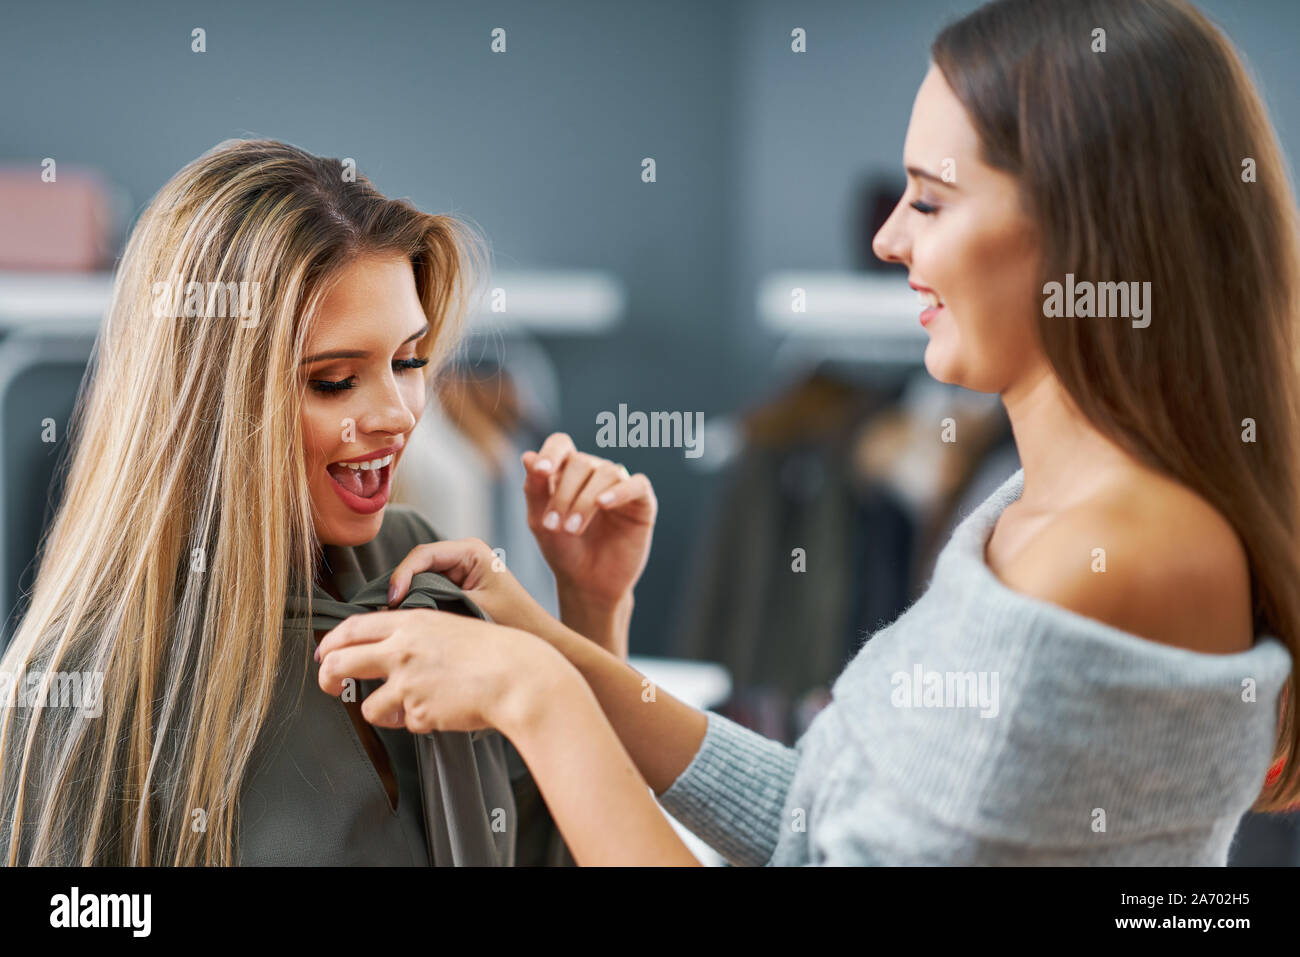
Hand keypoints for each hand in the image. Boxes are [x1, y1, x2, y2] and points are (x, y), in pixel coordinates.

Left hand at [313, 608, 573, 735]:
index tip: (326, 653)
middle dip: (328, 678)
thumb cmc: (495, 652)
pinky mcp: (416, 711)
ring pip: (368, 706)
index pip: (354, 626)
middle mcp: (402, 649)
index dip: (333, 641)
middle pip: (341, 661)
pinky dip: (418, 722)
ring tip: (410, 708)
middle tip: (329, 686)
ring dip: (384, 711)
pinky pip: (405, 724)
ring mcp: (406, 682)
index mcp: (411, 623)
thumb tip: (389, 649)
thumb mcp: (450, 627)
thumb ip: (417, 635)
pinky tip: (442, 711)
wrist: (518, 677)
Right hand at [387, 537, 557, 637]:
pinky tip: (407, 621)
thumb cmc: (514, 622)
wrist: (538, 637)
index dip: (402, 575)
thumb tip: (399, 608)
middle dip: (400, 587)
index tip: (391, 600)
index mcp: (471, 551)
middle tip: (385, 613)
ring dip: (407, 597)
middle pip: (417, 565)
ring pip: (419, 578)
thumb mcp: (473, 608)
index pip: (423, 555)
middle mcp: (463, 554)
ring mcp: (460, 569)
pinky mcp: (457, 585)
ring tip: (391, 619)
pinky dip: (417, 603)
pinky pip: (428, 589)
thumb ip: (437, 602)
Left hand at [524, 432, 656, 607]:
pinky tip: (603, 504)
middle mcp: (594, 473)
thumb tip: (527, 456)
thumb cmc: (563, 551)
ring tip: (572, 529)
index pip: (561, 444)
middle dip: (564, 494)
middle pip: (582, 462)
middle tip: (555, 526)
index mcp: (567, 472)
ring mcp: (619, 485)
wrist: (587, 584)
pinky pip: (637, 484)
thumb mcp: (540, 522)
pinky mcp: (642, 502)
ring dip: (585, 500)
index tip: (541, 472)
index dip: (551, 453)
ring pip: (606, 473)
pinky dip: (620, 491)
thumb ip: (534, 489)